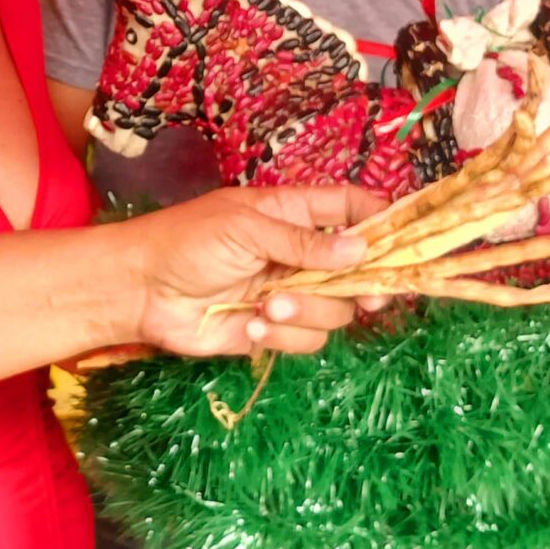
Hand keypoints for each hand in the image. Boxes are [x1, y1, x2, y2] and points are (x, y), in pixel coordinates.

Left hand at [128, 185, 379, 355]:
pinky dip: (282, 336)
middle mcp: (299, 255)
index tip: (410, 240)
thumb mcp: (245, 228)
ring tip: (264, 306)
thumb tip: (360, 251)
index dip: (383, 220)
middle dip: (364, 284)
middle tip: (371, 297)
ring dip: (306, 312)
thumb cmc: (186, 242)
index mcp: (293, 214)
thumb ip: (302, 242)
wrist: (139, 290)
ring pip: (335, 310)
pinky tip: (249, 325)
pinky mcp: (272, 329)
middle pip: (358, 270)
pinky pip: (306, 339)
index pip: (351, 209)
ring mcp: (288, 293)